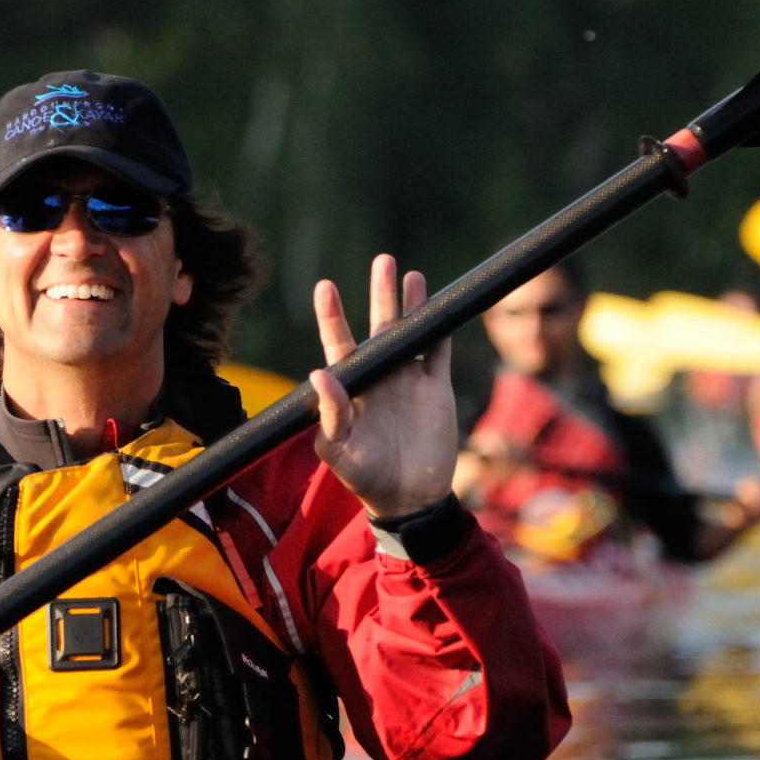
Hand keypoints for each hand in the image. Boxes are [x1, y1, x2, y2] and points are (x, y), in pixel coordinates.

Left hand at [311, 254, 458, 519]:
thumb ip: (331, 414)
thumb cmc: (367, 479)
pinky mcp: (436, 389)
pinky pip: (438, 351)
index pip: (340, 343)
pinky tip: (439, 303)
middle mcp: (380, 377)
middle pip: (378, 326)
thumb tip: (319, 373)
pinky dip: (439, 328)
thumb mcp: (339, 452)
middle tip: (382, 260)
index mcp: (352, 389)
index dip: (333, 315)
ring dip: (410, 304)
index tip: (326, 286)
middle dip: (379, 294)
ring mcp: (408, 381)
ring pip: (410, 332)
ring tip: (410, 273)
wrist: (411, 499)